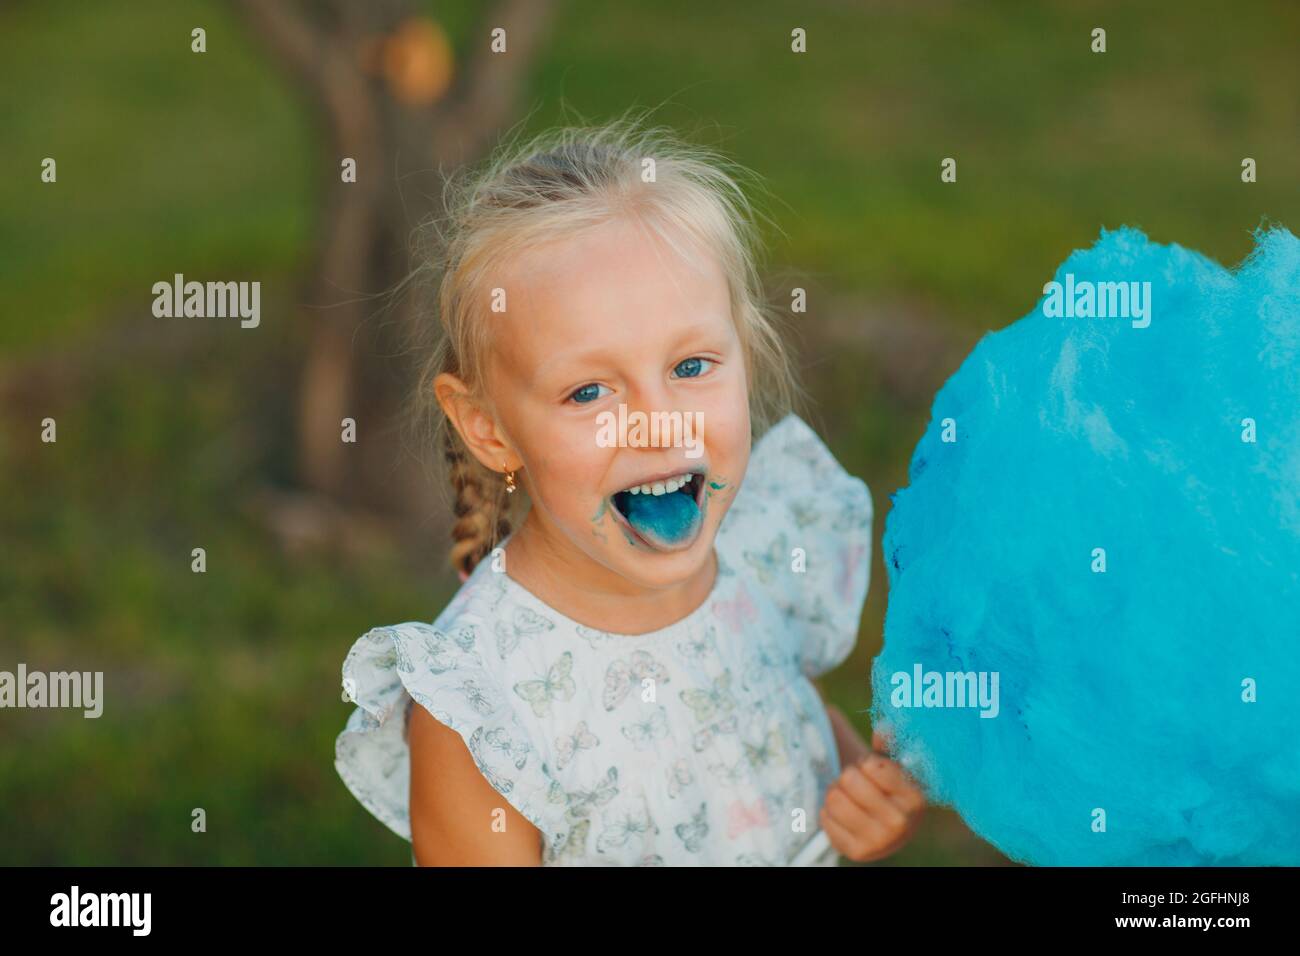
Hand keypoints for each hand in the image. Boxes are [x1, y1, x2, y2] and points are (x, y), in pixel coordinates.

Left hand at [820, 727, 925, 862]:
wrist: (890, 830)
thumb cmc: (890, 790)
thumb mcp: (895, 767)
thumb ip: (889, 745)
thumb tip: (884, 727)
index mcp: (914, 797)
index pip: (871, 766)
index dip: (866, 763)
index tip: (873, 771)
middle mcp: (900, 822)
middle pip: (849, 779)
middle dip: (849, 777)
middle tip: (858, 784)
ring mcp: (878, 841)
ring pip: (834, 798)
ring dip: (837, 793)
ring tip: (850, 797)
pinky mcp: (856, 852)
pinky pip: (825, 818)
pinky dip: (830, 812)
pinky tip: (845, 815)